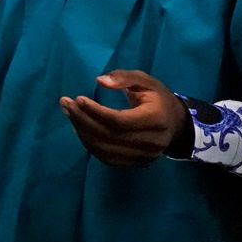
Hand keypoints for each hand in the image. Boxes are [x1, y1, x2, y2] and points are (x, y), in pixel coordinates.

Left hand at [59, 70, 189, 166]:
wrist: (175, 124)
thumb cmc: (157, 98)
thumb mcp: (145, 81)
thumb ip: (124, 78)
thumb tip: (99, 80)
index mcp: (156, 119)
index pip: (119, 120)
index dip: (96, 111)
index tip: (77, 98)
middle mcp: (151, 142)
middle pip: (109, 135)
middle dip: (83, 120)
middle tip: (65, 104)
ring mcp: (144, 156)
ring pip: (106, 150)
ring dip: (82, 132)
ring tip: (69, 114)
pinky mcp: (136, 164)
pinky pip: (108, 158)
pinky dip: (90, 145)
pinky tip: (79, 129)